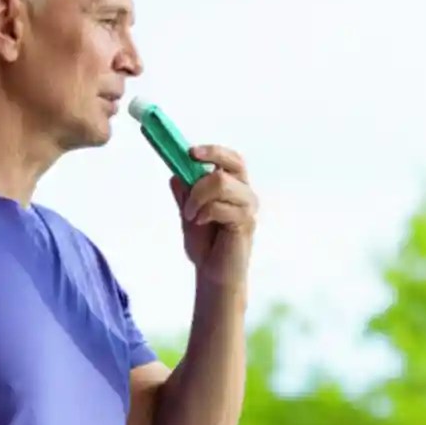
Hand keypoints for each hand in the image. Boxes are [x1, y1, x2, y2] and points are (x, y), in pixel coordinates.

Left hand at [170, 144, 257, 289]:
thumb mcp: (188, 211)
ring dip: (198, 197)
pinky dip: (204, 212)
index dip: (213, 151)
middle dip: (207, 164)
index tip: (190, 152)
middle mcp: (245, 193)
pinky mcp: (246, 222)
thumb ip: (186, 191)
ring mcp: (248, 207)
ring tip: (191, 215)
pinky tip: (200, 223)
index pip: (232, 159)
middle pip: (232, 163)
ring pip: (221, 183)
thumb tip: (177, 171)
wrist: (212, 272)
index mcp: (235, 186)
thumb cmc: (205, 243)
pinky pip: (219, 206)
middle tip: (188, 175)